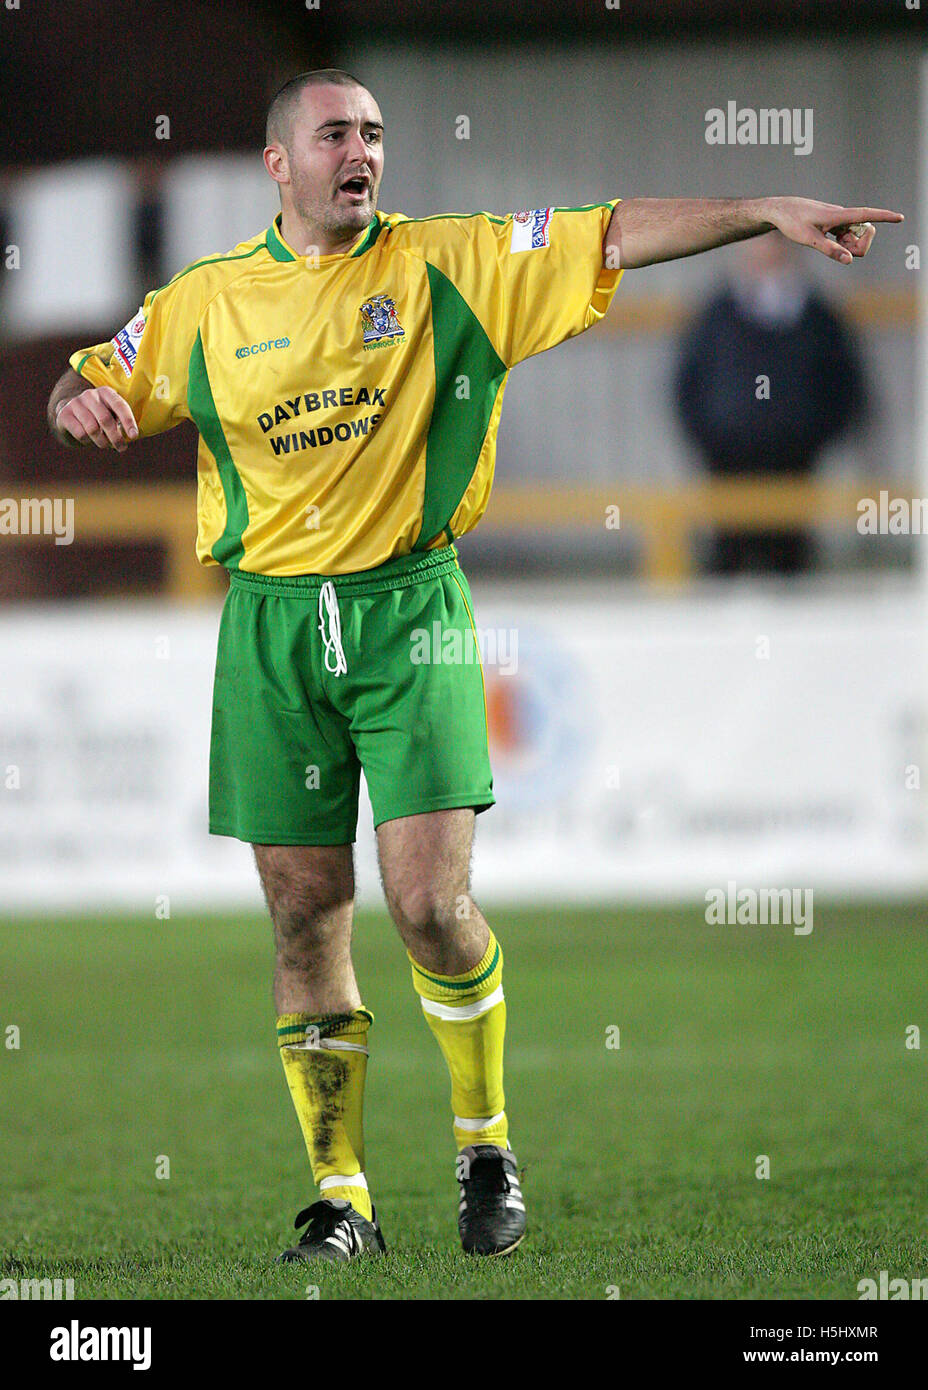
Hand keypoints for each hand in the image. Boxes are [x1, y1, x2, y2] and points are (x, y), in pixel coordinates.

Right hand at [55, 386, 138, 451]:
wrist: (70, 413)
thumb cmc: (98, 416)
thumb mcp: (112, 415)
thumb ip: (121, 423)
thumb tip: (129, 436)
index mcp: (106, 392)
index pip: (120, 406)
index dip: (128, 421)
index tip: (134, 436)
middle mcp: (90, 395)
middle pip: (105, 419)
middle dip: (116, 437)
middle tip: (122, 448)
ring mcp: (75, 403)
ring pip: (92, 429)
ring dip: (102, 441)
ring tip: (105, 444)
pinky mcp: (64, 414)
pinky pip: (80, 433)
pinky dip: (87, 441)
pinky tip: (88, 439)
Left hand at [763, 197, 903, 263]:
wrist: (779, 210)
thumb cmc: (792, 222)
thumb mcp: (809, 239)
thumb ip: (830, 250)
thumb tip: (849, 260)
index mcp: (838, 215)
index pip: (866, 215)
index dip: (884, 217)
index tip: (900, 217)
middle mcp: (841, 215)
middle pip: (862, 235)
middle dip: (856, 247)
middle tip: (837, 251)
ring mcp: (838, 220)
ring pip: (853, 237)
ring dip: (846, 246)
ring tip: (822, 242)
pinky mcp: (833, 223)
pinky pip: (845, 236)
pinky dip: (840, 243)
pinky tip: (824, 240)